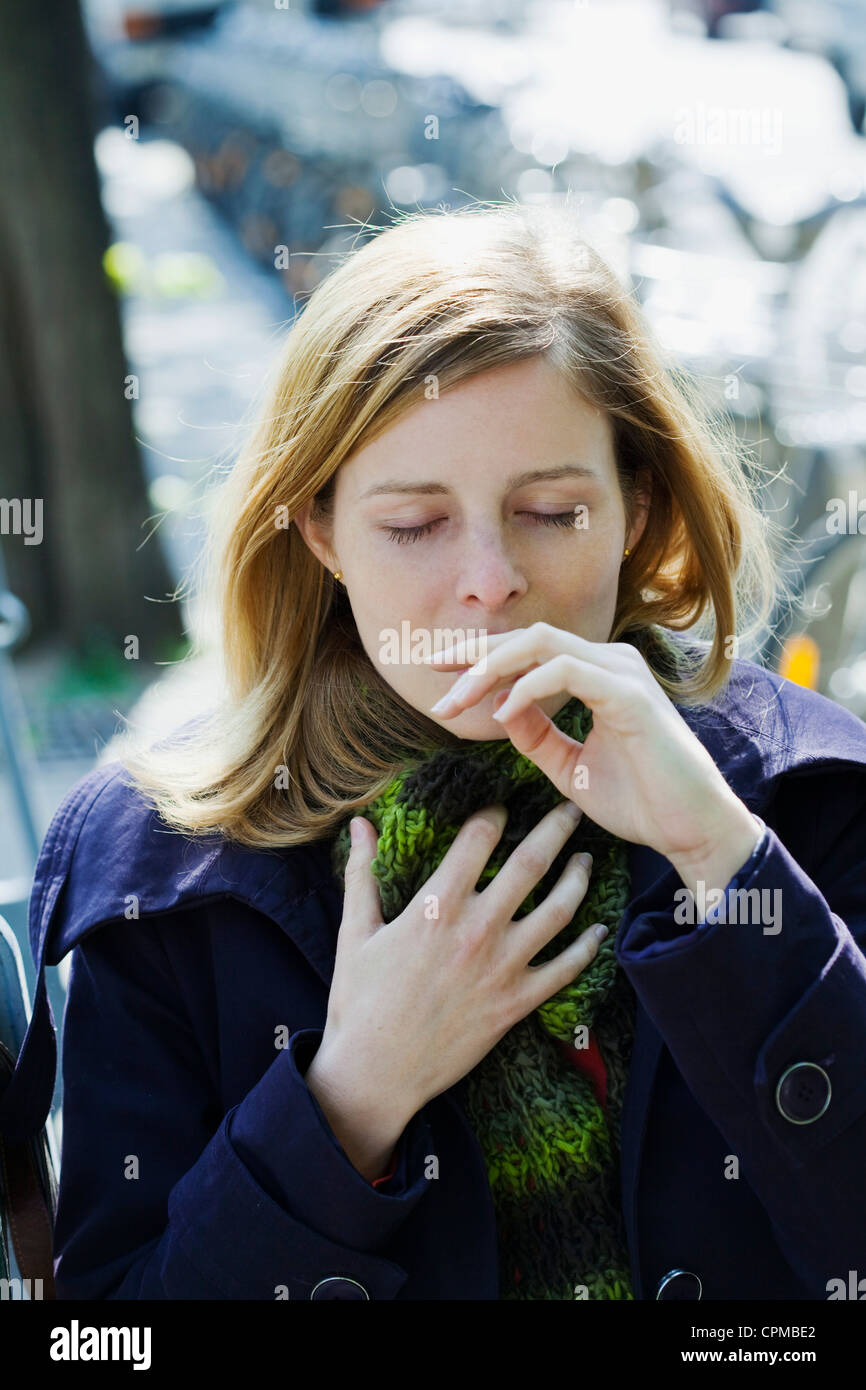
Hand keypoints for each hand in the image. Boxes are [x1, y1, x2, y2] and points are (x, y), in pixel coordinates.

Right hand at [317, 800, 604, 1119]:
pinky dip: (587, 947)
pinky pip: (566, 969)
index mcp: (436, 906)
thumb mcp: (354, 931)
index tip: (502, 805)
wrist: (376, 1073)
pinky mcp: (517, 1003)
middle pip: (531, 863)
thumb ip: (361, 872)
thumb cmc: (360, 1001)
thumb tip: (361, 823)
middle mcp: (478, 929)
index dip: (494, 812)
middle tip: (571, 808)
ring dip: (578, 878)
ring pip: (559, 910)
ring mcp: (503, 967)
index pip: (479, 838)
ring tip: (587, 858)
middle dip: (555, 828)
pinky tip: (598, 930)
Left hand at [423, 621, 755, 867]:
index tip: (435, 672)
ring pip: (540, 644)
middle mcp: (610, 662)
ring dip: (490, 668)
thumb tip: (498, 706)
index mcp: (597, 674)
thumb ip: (536, 735)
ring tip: (458, 700)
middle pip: (526, 636)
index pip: (527, 650)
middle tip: (430, 671)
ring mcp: (622, 673)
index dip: (477, 655)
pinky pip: (565, 671)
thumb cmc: (639, 800)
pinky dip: (526, 689)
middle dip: (472, 652)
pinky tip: (502, 715)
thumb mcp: (569, 767)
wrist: (690, 830)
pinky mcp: (630, 695)